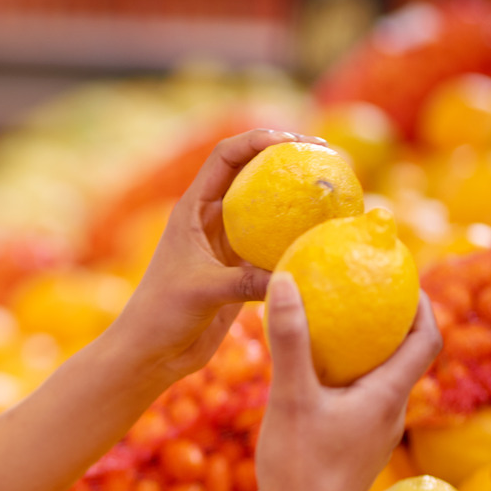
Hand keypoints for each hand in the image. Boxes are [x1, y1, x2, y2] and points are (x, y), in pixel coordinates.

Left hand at [109, 128, 324, 381]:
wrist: (154, 350)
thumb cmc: (164, 314)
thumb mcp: (204, 292)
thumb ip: (245, 281)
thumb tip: (292, 275)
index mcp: (193, 208)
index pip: (225, 157)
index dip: (258, 140)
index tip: (294, 142)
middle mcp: (211, 218)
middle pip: (251, 172)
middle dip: (287, 158)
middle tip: (329, 157)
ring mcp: (227, 242)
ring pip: (266, 208)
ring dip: (296, 196)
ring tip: (337, 189)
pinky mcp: (239, 269)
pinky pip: (273, 244)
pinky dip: (297, 237)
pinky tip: (327, 238)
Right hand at [248, 272, 441, 490]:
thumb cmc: (299, 466)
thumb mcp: (291, 396)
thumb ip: (290, 339)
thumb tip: (287, 279)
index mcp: (388, 398)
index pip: (428, 342)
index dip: (424, 305)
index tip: (405, 277)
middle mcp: (389, 416)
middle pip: (406, 358)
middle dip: (391, 321)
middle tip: (365, 290)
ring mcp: (371, 435)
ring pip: (380, 380)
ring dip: (367, 350)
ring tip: (336, 322)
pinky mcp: (351, 447)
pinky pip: (358, 399)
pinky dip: (346, 374)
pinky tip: (311, 370)